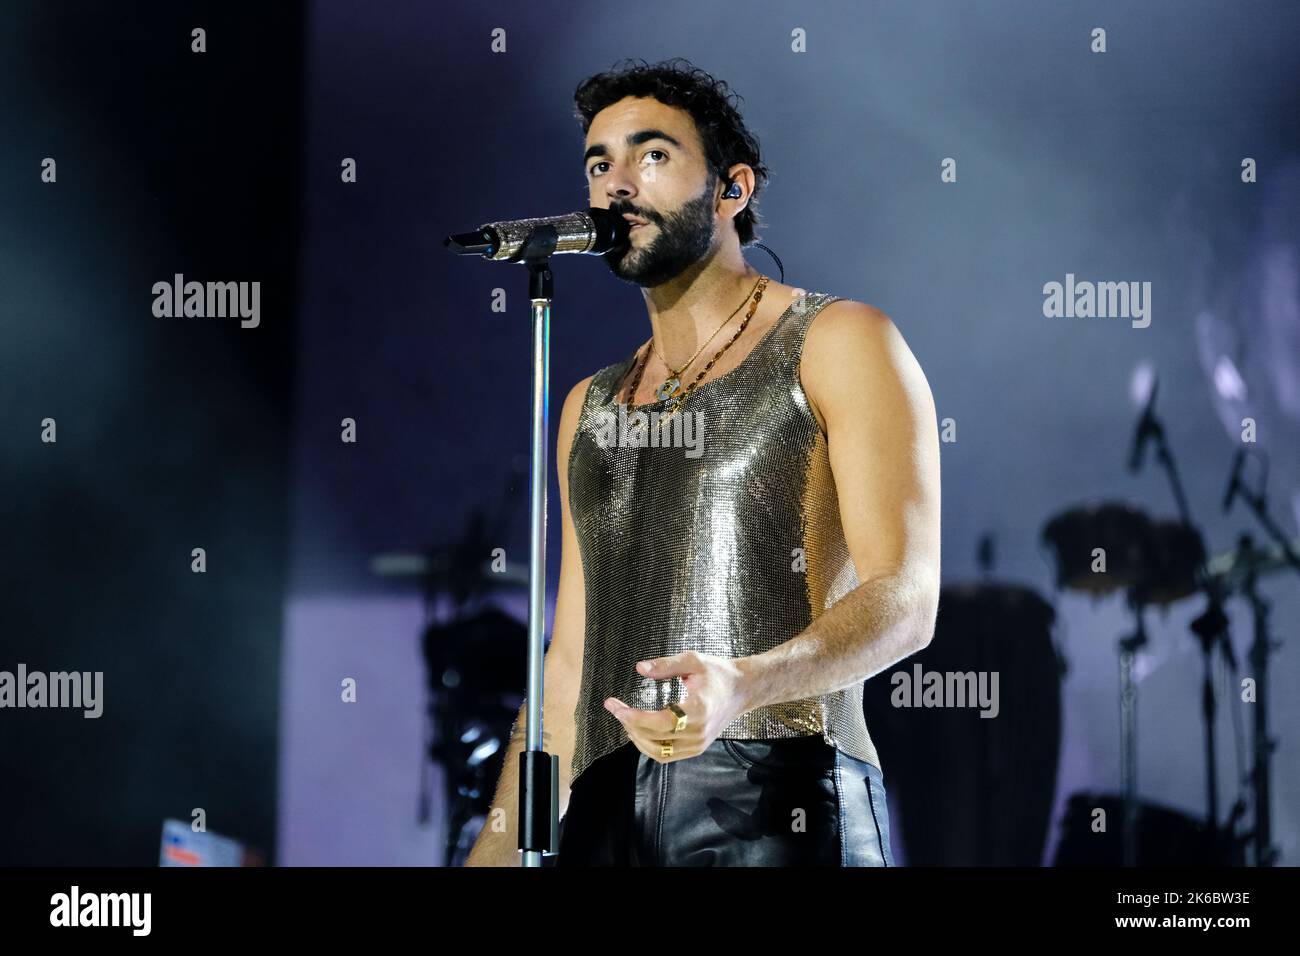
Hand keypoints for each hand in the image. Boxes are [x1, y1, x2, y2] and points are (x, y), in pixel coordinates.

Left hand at [603, 651, 748, 762]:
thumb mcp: (693, 661)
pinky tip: (639, 731)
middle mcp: (699, 732)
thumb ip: (665, 665)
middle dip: (630, 724)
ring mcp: (698, 744)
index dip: (635, 717)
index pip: (661, 722)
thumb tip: (640, 668)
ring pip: (659, 752)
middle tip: (616, 708)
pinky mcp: (696, 748)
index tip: (616, 706)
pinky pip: (666, 755)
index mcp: (699, 710)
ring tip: (625, 719)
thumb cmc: (717, 673)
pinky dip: (648, 746)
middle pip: (656, 738)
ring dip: (637, 738)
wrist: (741, 690)